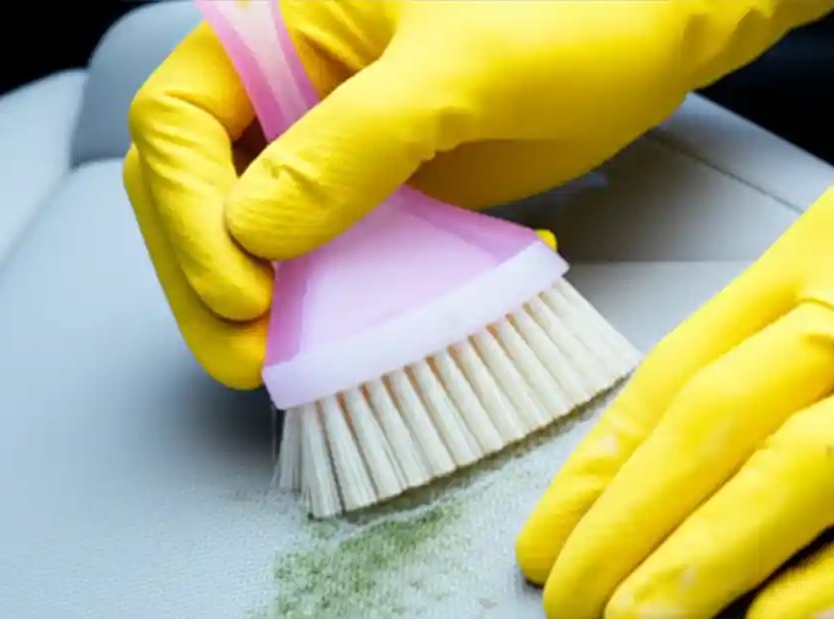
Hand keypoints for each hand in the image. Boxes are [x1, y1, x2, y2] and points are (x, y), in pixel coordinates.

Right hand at [125, 1, 833, 389]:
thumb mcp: (463, 67)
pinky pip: (328, 254)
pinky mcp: (383, 192)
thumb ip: (357, 141)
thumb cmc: (574, 12)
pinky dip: (325, 302)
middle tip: (248, 357)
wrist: (656, 30)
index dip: (188, 212)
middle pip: (196, 187)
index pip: (177, 121)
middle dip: (207, 275)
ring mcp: (334, 145)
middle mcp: (290, 86)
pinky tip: (340, 342)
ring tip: (283, 367)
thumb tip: (255, 231)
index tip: (243, 292)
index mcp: (279, 27)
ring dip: (260, 303)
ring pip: (253, 232)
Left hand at [515, 76, 833, 618]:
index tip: (552, 528)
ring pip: (801, 471)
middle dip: (624, 519)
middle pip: (713, 424)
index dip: (604, 462)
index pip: (677, 374)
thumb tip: (704, 414)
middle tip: (565, 597)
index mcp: (816, 258)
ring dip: (705, 556)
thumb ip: (796, 314)